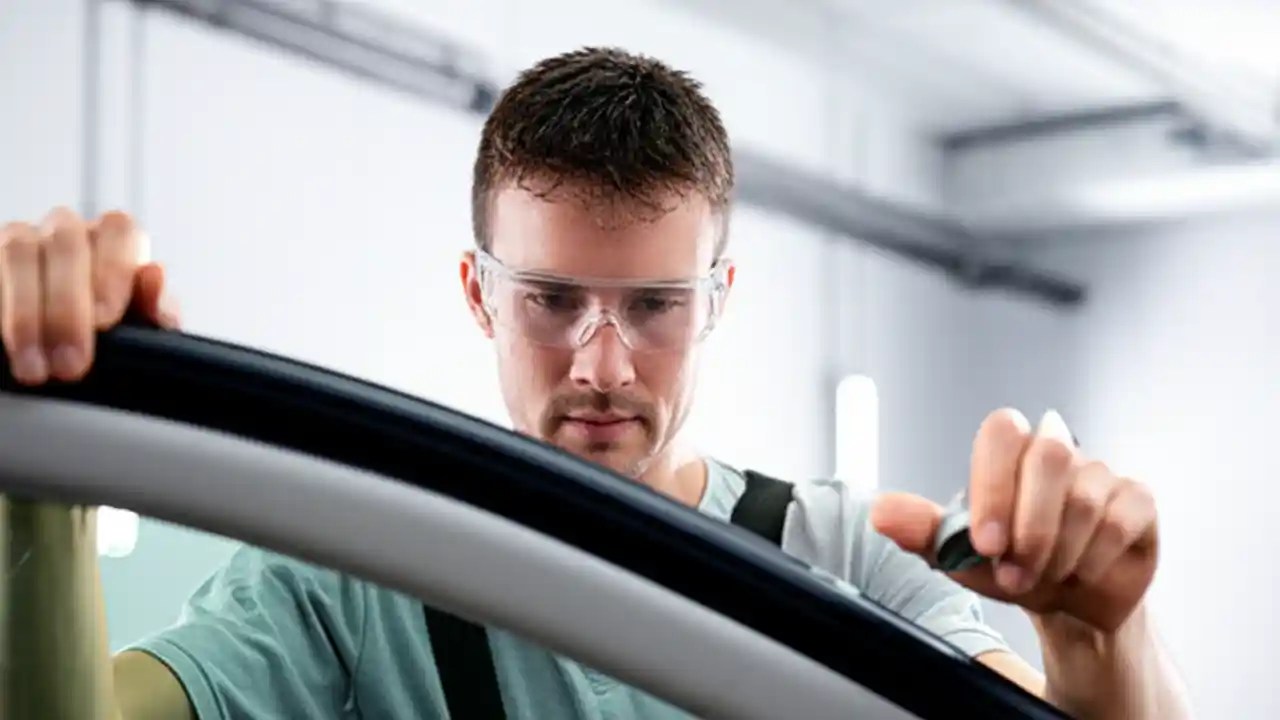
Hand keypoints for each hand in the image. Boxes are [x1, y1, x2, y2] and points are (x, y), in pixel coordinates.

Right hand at [0, 207, 178, 385]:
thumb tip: (154, 273)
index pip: (119, 229)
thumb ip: (154, 306)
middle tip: (71, 364)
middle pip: (66, 243)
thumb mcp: (137, 329)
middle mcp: (66, 231)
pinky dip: (3, 311)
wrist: (60, 356)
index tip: (104, 322)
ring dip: (26, 316)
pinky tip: (6, 346)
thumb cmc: (110, 339)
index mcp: (112, 238)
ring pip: (19, 253)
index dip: (112, 272)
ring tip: (34, 371)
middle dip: (67, 307)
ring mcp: (21, 242)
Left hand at [870, 408, 1158, 632]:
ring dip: (1059, 554)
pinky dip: (1095, 560)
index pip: (1002, 430)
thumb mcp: (958, 556)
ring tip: (1045, 579)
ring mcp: (1101, 474)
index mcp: (1009, 455)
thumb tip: (880, 513)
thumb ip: (921, 530)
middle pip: (1050, 454)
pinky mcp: (1138, 501)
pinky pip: (1120, 521)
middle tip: (1015, 573)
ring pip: (1086, 499)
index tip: (985, 543)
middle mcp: (1057, 453)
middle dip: (1031, 527)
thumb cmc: (1011, 568)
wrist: (1068, 606)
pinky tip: (1082, 574)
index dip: (994, 483)